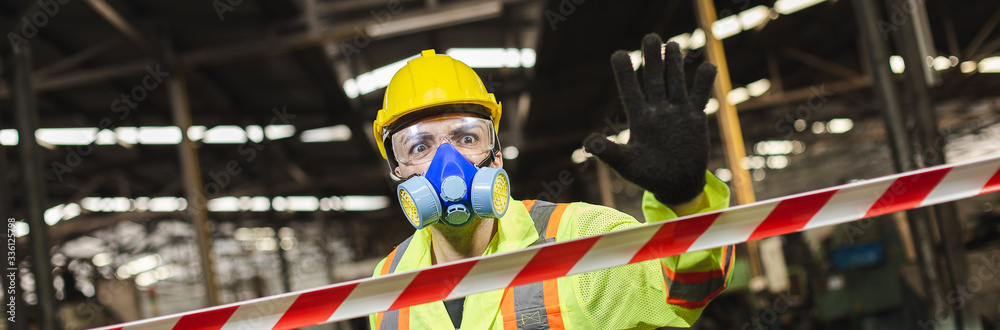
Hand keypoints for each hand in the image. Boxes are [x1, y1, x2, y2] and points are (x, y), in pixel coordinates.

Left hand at [584, 33, 715, 204]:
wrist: (675, 184)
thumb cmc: (647, 175)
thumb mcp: (625, 165)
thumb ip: (608, 152)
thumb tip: (587, 142)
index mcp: (639, 119)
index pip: (630, 90)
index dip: (625, 72)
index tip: (618, 54)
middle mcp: (657, 110)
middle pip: (654, 79)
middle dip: (652, 59)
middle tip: (650, 37)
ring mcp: (677, 112)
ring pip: (675, 82)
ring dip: (674, 64)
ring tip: (673, 45)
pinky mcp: (695, 118)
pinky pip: (701, 96)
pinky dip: (705, 82)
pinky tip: (707, 67)